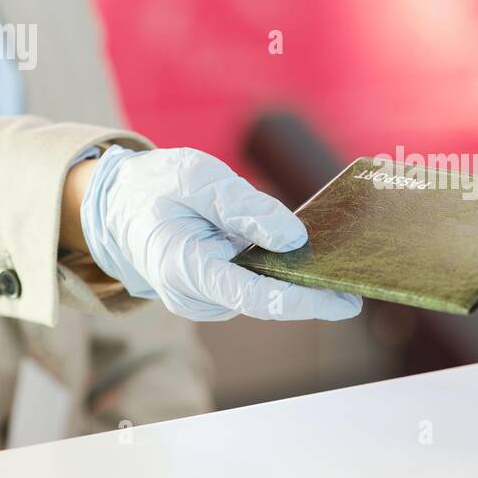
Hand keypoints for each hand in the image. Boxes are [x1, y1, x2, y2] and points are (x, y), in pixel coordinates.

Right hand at [64, 146, 361, 321]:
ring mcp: (204, 301)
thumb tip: (294, 238)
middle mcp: (193, 296)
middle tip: (360, 277)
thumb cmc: (155, 186)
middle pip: (266, 300)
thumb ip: (243, 206)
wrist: (117, 206)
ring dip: (299, 280)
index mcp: (182, 267)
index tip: (344, 301)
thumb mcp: (196, 176)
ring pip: (263, 294)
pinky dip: (282, 274)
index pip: (252, 296)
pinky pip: (256, 287)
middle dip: (312, 291)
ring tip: (341, 263)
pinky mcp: (215, 295)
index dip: (302, 300)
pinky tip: (308, 258)